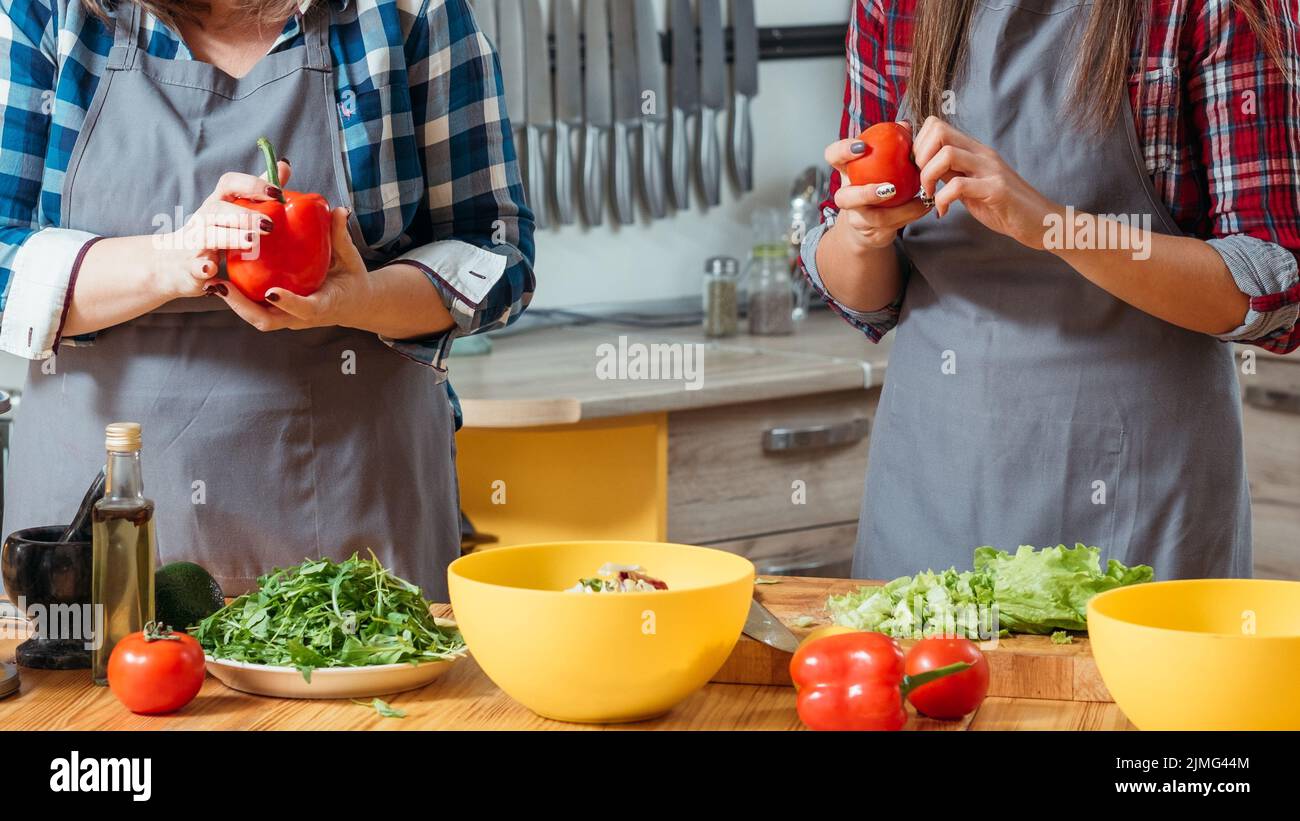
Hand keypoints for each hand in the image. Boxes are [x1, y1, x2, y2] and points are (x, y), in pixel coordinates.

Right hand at [153, 163, 289, 298]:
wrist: (170, 263)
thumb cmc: (211, 233)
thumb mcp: (232, 210)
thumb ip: (257, 192)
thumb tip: (284, 166)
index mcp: (218, 204)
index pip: (230, 184)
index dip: (252, 185)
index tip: (278, 193)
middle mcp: (204, 219)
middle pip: (219, 209)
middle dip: (245, 215)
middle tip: (270, 224)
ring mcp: (195, 242)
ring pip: (209, 235)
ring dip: (230, 237)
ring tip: (251, 241)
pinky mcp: (189, 268)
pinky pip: (195, 267)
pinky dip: (202, 268)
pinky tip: (211, 270)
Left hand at [215, 207, 372, 331]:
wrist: (354, 304)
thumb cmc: (352, 281)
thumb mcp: (350, 259)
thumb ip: (341, 237)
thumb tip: (340, 211)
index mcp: (324, 306)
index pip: (305, 309)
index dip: (288, 302)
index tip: (271, 291)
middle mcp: (302, 317)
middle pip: (268, 320)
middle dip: (242, 306)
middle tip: (221, 286)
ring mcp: (289, 317)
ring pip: (257, 317)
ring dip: (234, 303)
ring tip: (214, 283)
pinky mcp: (280, 313)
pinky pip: (256, 309)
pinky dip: (239, 299)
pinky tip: (222, 281)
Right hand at [825, 131, 931, 251]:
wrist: (870, 223)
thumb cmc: (877, 182)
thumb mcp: (882, 162)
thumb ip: (892, 143)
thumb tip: (904, 125)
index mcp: (846, 172)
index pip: (832, 157)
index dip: (841, 151)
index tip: (861, 147)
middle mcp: (846, 196)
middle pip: (843, 198)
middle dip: (864, 194)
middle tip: (889, 188)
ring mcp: (856, 217)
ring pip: (871, 217)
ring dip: (897, 209)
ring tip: (919, 198)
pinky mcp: (871, 232)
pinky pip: (891, 225)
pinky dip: (910, 214)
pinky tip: (926, 204)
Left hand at [912, 116, 1058, 249]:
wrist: (1041, 221)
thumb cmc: (1004, 206)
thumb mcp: (971, 185)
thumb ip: (951, 173)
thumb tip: (924, 167)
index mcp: (974, 150)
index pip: (937, 125)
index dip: (918, 145)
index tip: (917, 169)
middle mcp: (982, 154)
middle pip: (938, 131)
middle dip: (919, 156)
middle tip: (922, 181)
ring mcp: (990, 169)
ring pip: (946, 154)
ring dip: (928, 176)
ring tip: (930, 195)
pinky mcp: (996, 189)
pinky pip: (959, 185)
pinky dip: (943, 200)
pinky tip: (944, 211)